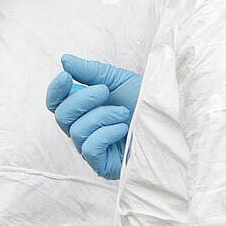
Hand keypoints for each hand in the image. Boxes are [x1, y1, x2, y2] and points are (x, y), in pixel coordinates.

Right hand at [45, 55, 141, 178]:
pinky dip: (106, 134)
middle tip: (105, 92)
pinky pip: (89, 148)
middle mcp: (85, 129)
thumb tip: (65, 60)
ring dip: (100, 116)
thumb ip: (90, 71)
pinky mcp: (102, 165)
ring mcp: (92, 148)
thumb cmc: (146, 102)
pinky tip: (123, 129)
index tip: (66, 76)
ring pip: (75, 131)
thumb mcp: (117, 80)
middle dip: (82, 100)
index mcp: (85, 109)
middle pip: (61, 116)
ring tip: (123, 112)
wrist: (170, 121)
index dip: (55, 90)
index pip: (56, 103)